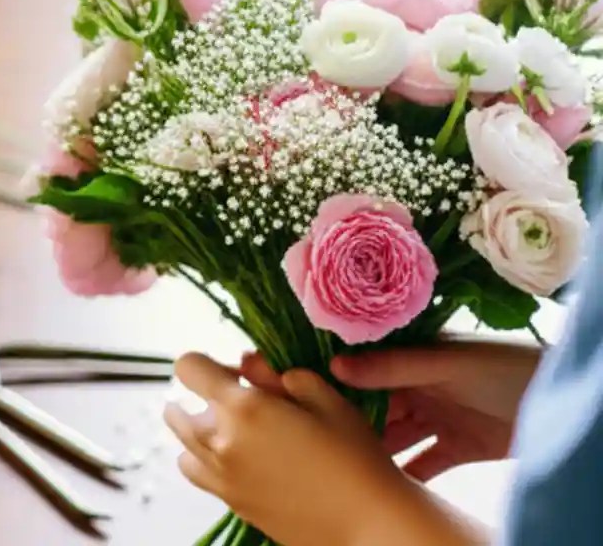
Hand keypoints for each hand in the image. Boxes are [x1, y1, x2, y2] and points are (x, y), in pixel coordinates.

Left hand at [168, 353, 485, 545]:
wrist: (367, 523)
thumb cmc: (354, 456)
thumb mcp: (325, 398)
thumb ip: (277, 373)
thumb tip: (247, 362)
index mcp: (241, 408)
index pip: (187, 367)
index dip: (209, 363)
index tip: (239, 375)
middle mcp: (219, 442)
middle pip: (175, 407)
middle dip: (202, 397)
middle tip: (245, 404)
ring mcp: (220, 477)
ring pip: (183, 443)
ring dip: (200, 430)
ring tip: (240, 432)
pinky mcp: (230, 503)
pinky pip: (197, 472)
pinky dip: (206, 460)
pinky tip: (242, 460)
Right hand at [243, 340, 541, 480]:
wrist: (559, 400)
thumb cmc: (505, 366)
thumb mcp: (446, 362)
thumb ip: (393, 366)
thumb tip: (333, 365)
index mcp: (411, 357)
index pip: (357, 368)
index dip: (323, 378)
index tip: (286, 388)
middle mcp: (419, 385)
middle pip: (368, 406)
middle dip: (339, 420)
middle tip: (303, 436)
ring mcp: (437, 417)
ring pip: (390, 437)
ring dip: (368, 451)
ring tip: (334, 467)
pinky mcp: (457, 447)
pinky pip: (420, 465)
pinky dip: (402, 476)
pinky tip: (377, 487)